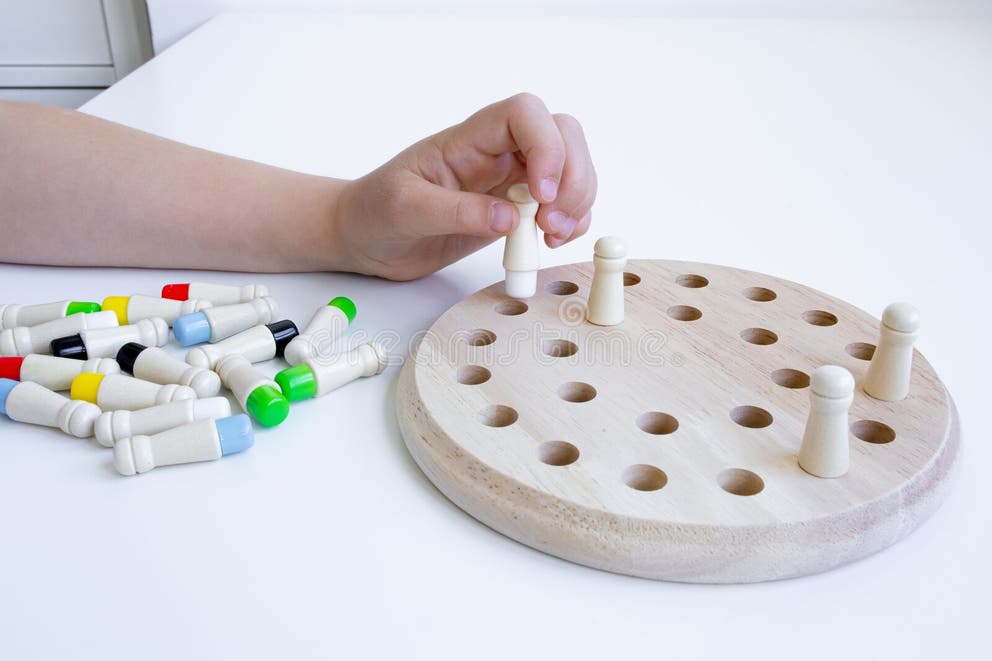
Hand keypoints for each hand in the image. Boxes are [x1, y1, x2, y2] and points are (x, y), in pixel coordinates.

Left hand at [332, 93, 596, 279]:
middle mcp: (496, 152)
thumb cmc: (375, 212)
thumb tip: (509, 218)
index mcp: (467, 140)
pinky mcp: (516, 208)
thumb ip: (456, 212)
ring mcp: (510, 179)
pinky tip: (552, 241)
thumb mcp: (405, 211)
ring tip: (553, 236)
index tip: (539, 194)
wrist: (365, 237)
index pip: (523, 114)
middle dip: (572, 175)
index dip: (545, 146)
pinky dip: (571, 220)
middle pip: (561, 134)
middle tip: (552, 222)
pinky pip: (561, 203)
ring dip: (577, 200)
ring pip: (570, 167)